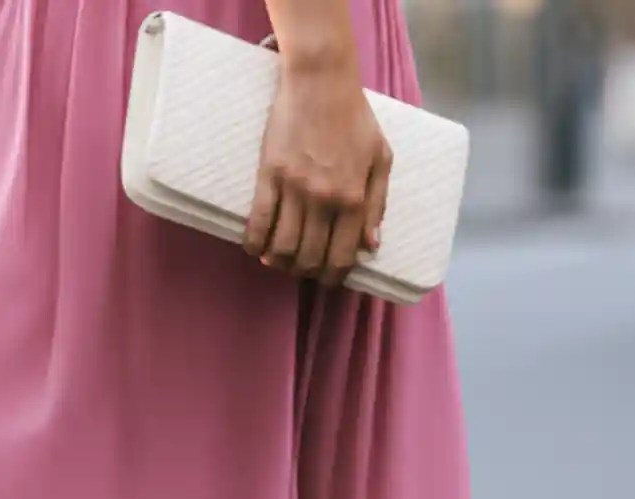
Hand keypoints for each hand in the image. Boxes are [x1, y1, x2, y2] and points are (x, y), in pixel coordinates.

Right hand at [243, 63, 392, 287]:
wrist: (319, 83)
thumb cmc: (354, 117)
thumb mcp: (380, 157)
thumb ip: (378, 203)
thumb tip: (372, 245)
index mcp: (353, 197)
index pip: (342, 254)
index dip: (334, 276)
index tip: (328, 279)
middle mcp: (323, 199)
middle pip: (309, 257)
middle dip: (305, 272)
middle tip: (303, 270)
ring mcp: (293, 189)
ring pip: (281, 246)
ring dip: (279, 263)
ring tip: (278, 262)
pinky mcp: (268, 176)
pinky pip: (258, 221)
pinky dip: (254, 243)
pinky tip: (256, 249)